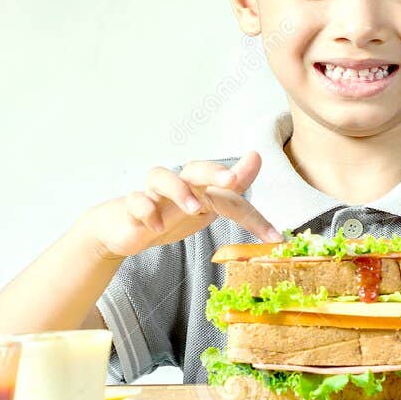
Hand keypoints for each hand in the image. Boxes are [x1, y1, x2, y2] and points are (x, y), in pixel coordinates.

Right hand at [76, 152, 283, 259]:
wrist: (125, 228)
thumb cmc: (169, 214)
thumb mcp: (205, 208)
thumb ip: (232, 193)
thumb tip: (256, 160)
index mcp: (200, 187)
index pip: (232, 196)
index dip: (254, 217)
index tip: (275, 238)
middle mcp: (179, 184)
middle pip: (195, 168)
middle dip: (214, 171)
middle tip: (232, 181)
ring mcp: (153, 194)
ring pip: (161, 176)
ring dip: (179, 190)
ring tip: (192, 210)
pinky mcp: (131, 206)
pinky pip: (135, 201)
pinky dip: (145, 210)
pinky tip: (154, 226)